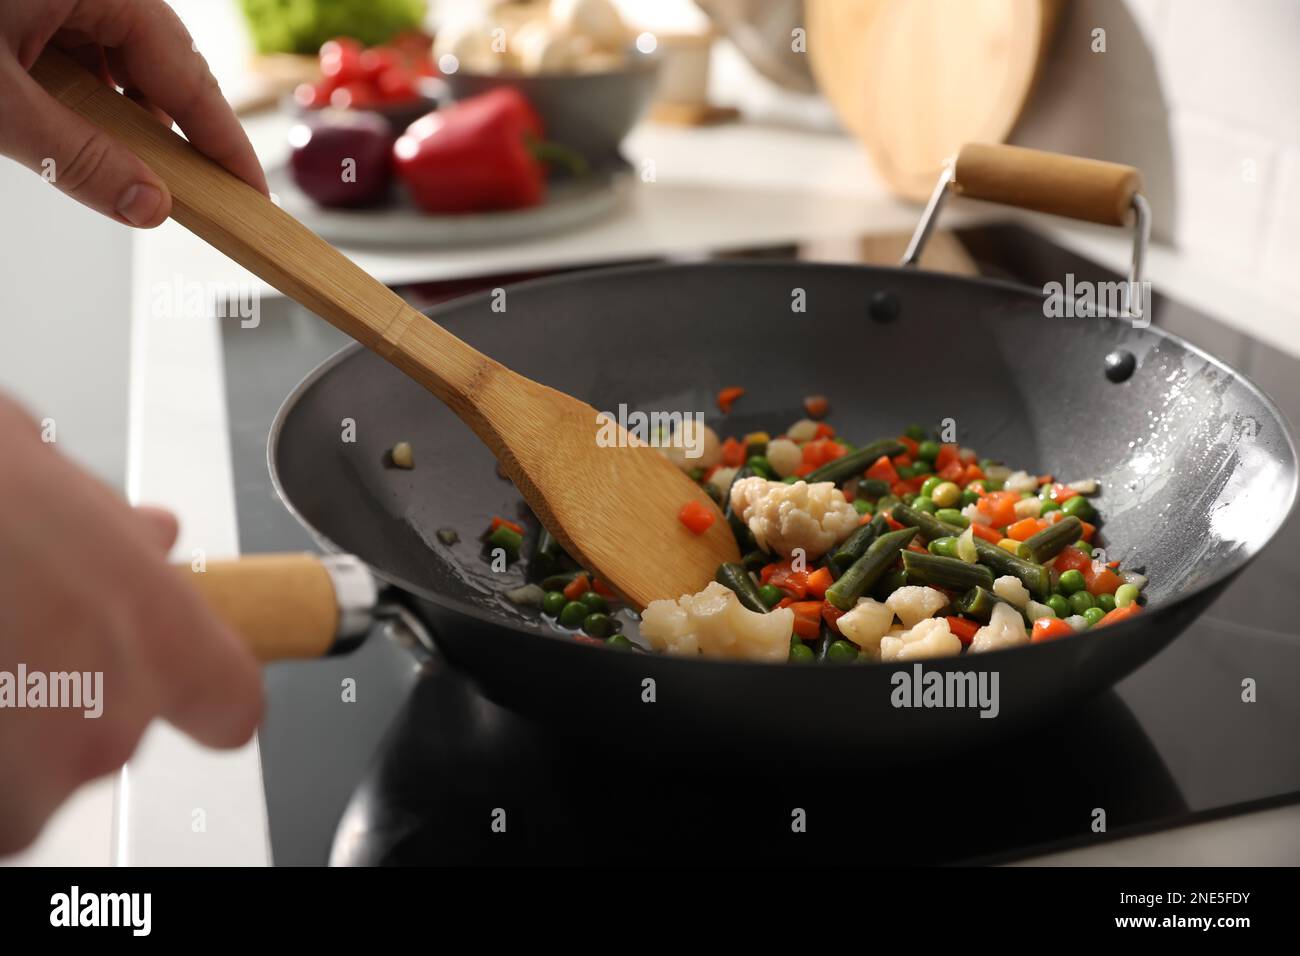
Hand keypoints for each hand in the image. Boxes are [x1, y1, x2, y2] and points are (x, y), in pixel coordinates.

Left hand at [0, 0, 266, 226]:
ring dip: (115, 115)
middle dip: (168, 132)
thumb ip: (73, 156)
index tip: (254, 193)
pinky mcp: (34, 6)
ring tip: (91, 153)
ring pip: (120, 63)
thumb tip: (149, 205)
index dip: (227, 141)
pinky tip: (57, 119)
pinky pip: (81, 53)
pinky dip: (80, 95)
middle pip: (162, 67)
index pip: (191, 74)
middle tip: (183, 194)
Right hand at [0, 396, 262, 853]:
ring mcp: (29, 776)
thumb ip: (112, 528)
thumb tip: (147, 536)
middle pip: (115, 737)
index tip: (179, 677)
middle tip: (14, 636)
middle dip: (69, 693)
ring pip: (33, 778)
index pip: (229, 703)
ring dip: (8, 728)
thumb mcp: (49, 481)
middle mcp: (108, 723)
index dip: (201, 688)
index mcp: (160, 640)